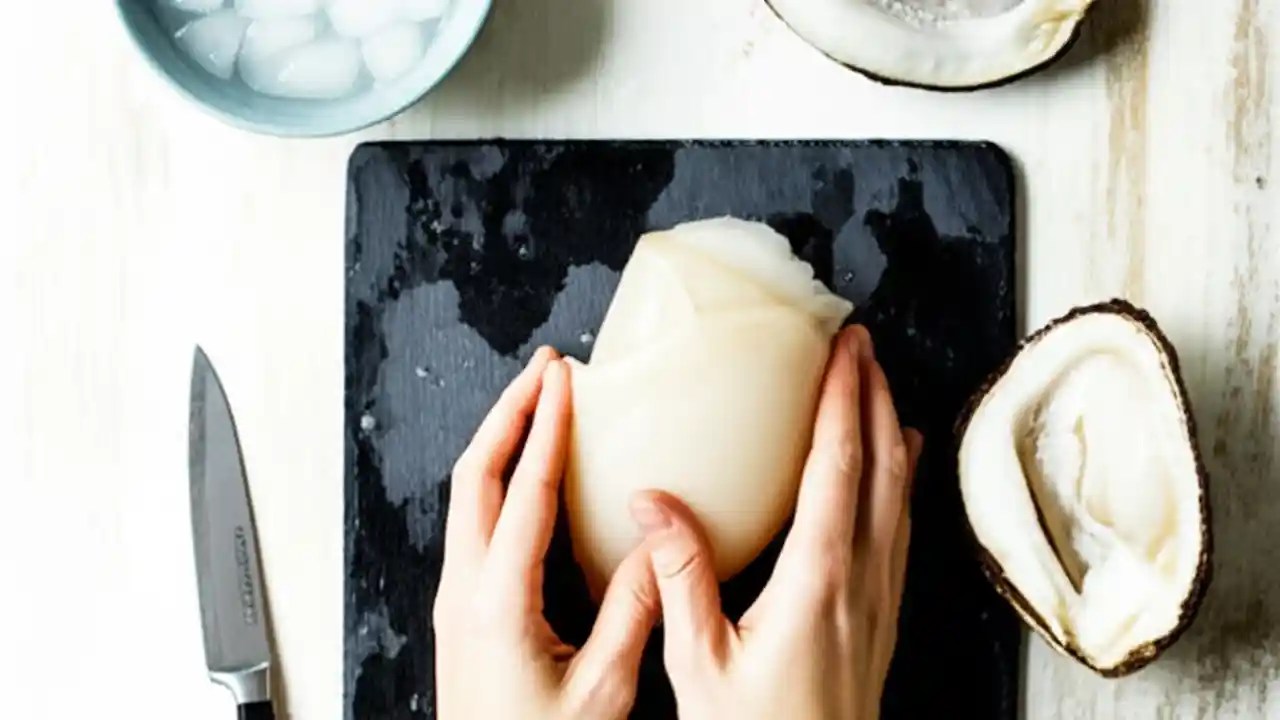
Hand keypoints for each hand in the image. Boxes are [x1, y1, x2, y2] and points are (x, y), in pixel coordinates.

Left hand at [434, 348, 659, 719]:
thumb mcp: (600, 692)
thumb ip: (631, 614)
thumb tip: (658, 546)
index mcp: (498, 601)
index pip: (524, 491)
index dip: (545, 427)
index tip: (563, 381)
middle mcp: (465, 589)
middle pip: (476, 473)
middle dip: (509, 411)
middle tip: (545, 369)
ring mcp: (456, 597)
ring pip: (468, 494)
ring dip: (501, 440)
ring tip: (537, 404)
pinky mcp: (462, 607)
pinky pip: (475, 520)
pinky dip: (501, 478)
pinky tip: (531, 477)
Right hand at [631, 326, 922, 719]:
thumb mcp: (698, 663)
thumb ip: (680, 579)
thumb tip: (654, 503)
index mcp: (818, 581)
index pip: (838, 470)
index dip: (843, 403)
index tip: (843, 352)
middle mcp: (862, 581)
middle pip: (880, 469)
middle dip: (872, 398)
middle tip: (861, 345)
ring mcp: (880, 600)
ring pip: (899, 497)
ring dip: (890, 433)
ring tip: (882, 387)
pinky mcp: (882, 618)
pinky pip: (902, 532)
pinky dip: (902, 485)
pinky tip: (898, 472)